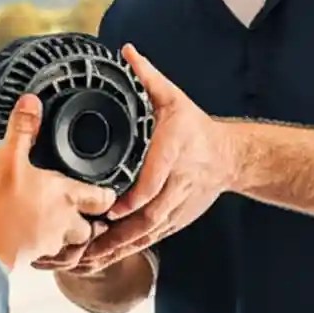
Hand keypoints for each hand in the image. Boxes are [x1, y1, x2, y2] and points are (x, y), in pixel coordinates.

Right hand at [0, 94, 117, 268]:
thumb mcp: (8, 156)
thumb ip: (23, 129)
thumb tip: (31, 103)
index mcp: (66, 196)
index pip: (103, 198)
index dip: (108, 194)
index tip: (109, 191)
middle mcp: (64, 222)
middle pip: (92, 227)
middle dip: (92, 220)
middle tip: (86, 209)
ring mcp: (48, 242)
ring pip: (70, 243)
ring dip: (68, 234)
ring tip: (57, 221)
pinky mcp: (31, 256)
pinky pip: (46, 253)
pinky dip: (43, 244)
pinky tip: (30, 232)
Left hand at [72, 44, 234, 273]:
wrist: (228, 158)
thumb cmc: (196, 127)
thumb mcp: (174, 98)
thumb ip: (148, 77)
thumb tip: (127, 51)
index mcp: (174, 153)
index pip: (154, 181)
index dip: (134, 198)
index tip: (111, 208)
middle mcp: (176, 185)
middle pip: (148, 216)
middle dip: (117, 234)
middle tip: (86, 243)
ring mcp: (176, 206)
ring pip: (146, 234)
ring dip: (116, 249)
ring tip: (85, 260)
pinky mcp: (174, 220)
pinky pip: (147, 239)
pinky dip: (124, 251)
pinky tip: (99, 260)